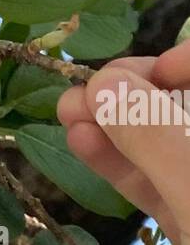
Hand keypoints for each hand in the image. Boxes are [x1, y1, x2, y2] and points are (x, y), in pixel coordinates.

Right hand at [57, 41, 189, 244]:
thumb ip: (156, 138)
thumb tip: (105, 84)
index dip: (187, 60)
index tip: (137, 74)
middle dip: (139, 91)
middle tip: (78, 93)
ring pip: (174, 145)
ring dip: (121, 127)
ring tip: (66, 116)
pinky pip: (164, 184)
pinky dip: (126, 165)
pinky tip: (84, 146)